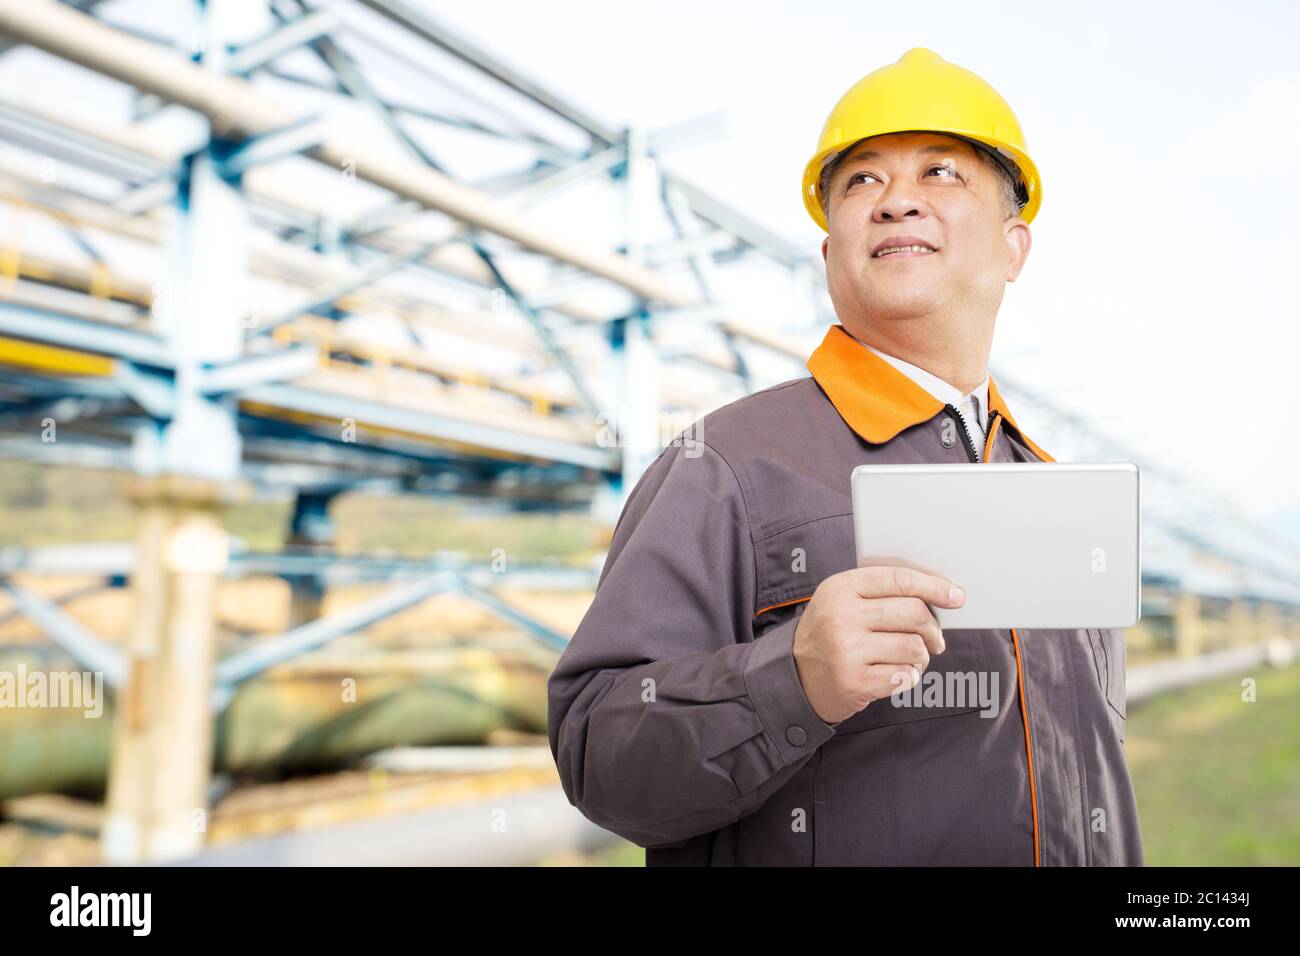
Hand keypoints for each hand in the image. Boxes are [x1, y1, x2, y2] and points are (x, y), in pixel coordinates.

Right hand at [791, 565, 965, 724]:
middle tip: (935, 639)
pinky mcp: (855, 682)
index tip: (957, 597)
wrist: (794, 677)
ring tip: (911, 659)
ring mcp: (847, 651)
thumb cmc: (831, 634)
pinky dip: (909, 676)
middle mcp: (842, 616)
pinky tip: (897, 674)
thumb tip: (940, 593)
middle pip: (913, 613)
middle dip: (934, 628)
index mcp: (840, 588)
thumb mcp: (842, 601)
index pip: (899, 580)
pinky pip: (905, 675)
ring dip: (922, 656)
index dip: (934, 587)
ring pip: (914, 647)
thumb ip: (882, 592)